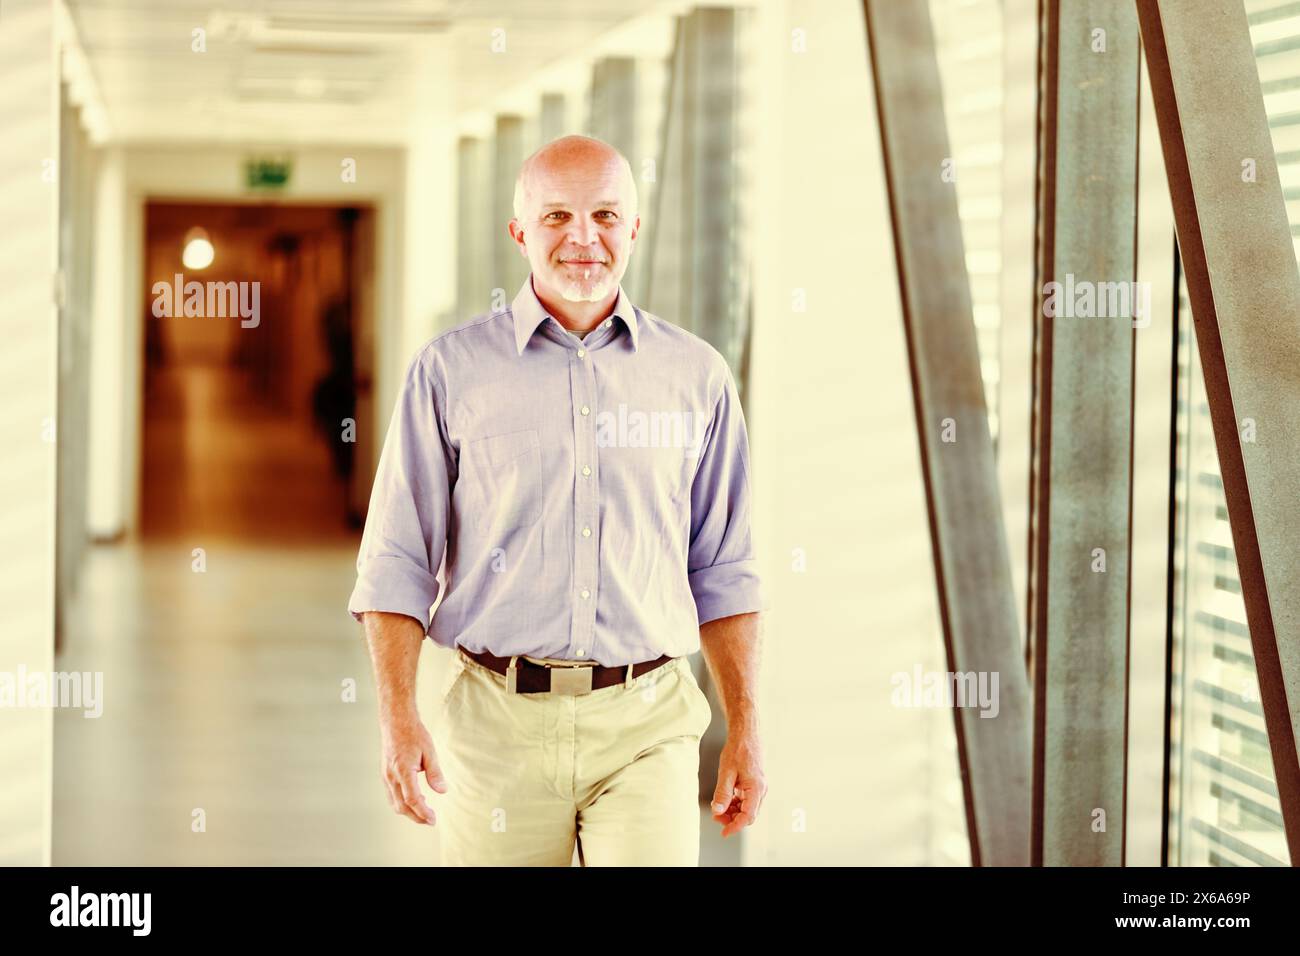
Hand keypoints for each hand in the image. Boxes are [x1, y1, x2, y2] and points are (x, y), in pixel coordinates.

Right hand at [379, 710, 446, 824]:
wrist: (396, 723)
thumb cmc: (413, 734)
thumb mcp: (429, 751)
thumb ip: (435, 773)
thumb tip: (442, 791)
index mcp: (403, 770)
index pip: (412, 799)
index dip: (422, 812)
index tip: (433, 819)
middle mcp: (391, 776)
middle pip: (402, 806)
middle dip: (416, 817)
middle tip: (431, 820)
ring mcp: (386, 777)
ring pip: (394, 803)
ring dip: (409, 812)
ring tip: (425, 812)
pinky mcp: (385, 775)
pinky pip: (391, 796)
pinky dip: (402, 803)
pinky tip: (414, 800)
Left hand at [710, 727, 765, 837]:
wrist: (746, 734)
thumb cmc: (738, 749)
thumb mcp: (726, 771)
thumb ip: (723, 793)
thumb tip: (718, 810)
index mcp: (756, 788)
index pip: (747, 816)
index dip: (735, 826)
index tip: (723, 832)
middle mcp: (760, 790)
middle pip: (748, 815)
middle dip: (732, 819)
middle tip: (716, 816)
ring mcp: (758, 787)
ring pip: (747, 808)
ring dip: (733, 812)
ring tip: (718, 808)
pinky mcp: (754, 784)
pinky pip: (746, 800)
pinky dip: (735, 804)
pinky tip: (725, 800)